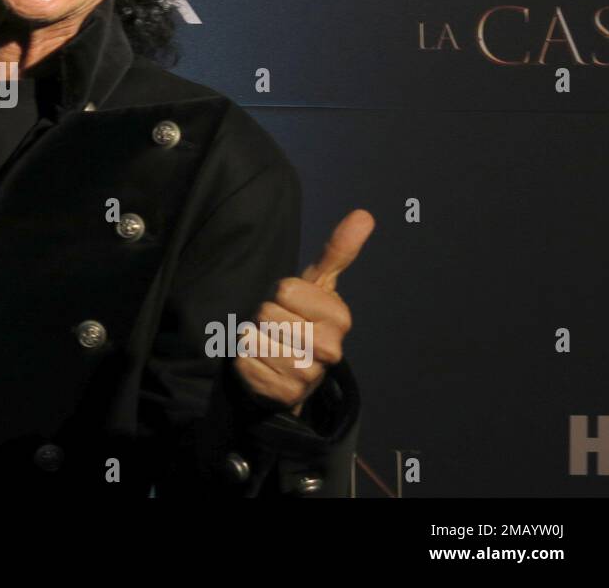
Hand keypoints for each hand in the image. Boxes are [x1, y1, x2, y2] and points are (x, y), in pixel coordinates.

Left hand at [233, 209, 373, 414]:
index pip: (285, 289)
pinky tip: (260, 363)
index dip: (278, 294)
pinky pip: (245, 363)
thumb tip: (365, 214)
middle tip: (276, 327)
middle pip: (267, 313)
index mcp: (339, 317)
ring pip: (253, 338)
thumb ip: (338, 251)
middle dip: (263, 317)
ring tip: (269, 344)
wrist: (289, 370)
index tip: (289, 305)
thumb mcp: (318, 284)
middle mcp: (330, 349)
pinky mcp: (283, 394)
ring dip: (252, 338)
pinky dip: (244, 360)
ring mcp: (307, 374)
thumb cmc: (301, 318)